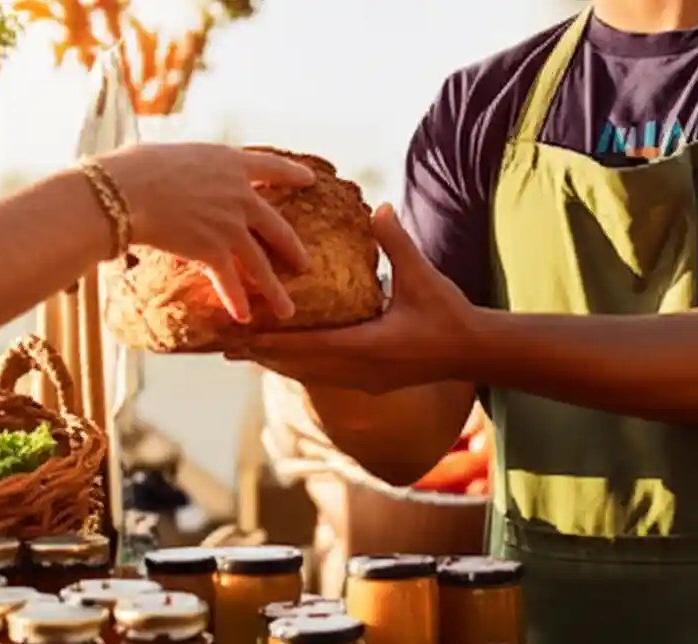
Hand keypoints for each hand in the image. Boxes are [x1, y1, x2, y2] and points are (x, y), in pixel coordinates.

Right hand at [101, 143, 314, 321]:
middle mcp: (239, 196)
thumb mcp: (175, 155)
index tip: (309, 179)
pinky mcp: (213, 251)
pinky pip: (229, 282)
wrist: (127, 191)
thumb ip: (193, 169)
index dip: (292, 173)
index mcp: (230, 163)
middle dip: (293, 249)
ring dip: (274, 291)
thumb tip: (180, 178)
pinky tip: (243, 317)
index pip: (272, 167)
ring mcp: (230, 226)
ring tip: (287, 310)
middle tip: (305, 264)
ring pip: (261, 264)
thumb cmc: (136, 168)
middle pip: (276, 227)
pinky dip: (236, 301)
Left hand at [227, 204, 477, 393]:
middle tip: (221, 343)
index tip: (234, 335)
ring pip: (307, 375)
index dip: (267, 341)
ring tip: (242, 350)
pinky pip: (323, 376)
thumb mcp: (422, 275)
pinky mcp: (370, 382)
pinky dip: (299, 365)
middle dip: (259, 353)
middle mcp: (357, 371)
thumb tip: (378, 207)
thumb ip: (396, 242)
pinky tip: (285, 358)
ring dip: (276, 362)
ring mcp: (362, 381)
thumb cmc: (450, 314)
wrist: (476, 352)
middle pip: (296, 366)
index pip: (304, 347)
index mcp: (365, 348)